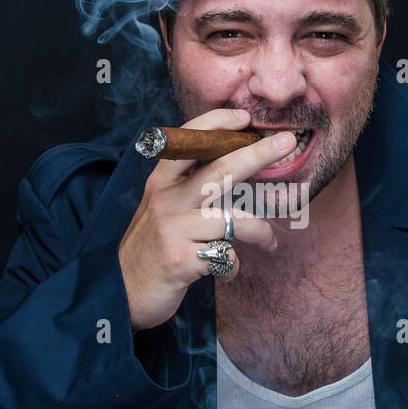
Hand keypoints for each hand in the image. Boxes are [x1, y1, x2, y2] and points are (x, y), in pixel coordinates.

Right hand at [118, 107, 294, 331]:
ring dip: (261, 232)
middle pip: (220, 170)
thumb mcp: (163, 208)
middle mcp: (167, 200)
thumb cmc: (152, 247)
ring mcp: (173, 230)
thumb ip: (190, 187)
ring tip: (269, 243)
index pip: (189, 142)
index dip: (217, 123)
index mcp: (162, 182)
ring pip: (234, 220)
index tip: (244, 116)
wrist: (120, 291)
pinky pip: (226, 257)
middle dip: (258, 154)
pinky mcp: (181, 260)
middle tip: (287, 143)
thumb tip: (235, 165)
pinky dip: (233, 266)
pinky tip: (226, 271)